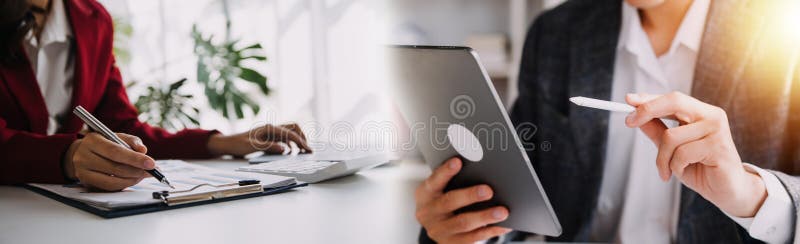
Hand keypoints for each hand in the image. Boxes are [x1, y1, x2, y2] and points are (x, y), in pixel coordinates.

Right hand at [63, 133, 154, 190]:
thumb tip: (143, 150)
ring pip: (113, 181)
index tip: (152, 163)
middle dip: (137, 171)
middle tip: (152, 171)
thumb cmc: (103, 143)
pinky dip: (124, 185)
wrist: (81, 152)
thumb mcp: (116, 136)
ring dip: (133, 179)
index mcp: (92, 141)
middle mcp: (84, 156)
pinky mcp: (86, 183)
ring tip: (144, 175)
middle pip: (115, 168)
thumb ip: (131, 141)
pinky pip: (109, 187)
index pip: (115, 151)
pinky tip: (133, 179)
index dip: (135, 159)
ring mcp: (83, 171)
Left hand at [207, 123, 311, 156]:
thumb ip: (269, 147)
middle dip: (302, 137)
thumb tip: (284, 149)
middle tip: (307, 150)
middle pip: (294, 128)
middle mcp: (272, 127)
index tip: (307, 150)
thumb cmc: (239, 144)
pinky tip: (291, 151)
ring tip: (302, 152)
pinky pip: (285, 137)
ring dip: (298, 140)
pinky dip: (291, 143)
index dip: (300, 141)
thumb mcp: (253, 147)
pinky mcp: (270, 136)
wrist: (229, 143)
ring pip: (290, 132)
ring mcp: (271, 131)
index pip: (290, 133)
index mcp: (269, 128)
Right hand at [414, 157, 511, 242]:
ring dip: (484, 217)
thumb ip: (453, 180)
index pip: (434, 180)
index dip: (445, 171)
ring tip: (502, 211)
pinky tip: (503, 225)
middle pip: (449, 202)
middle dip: (470, 195)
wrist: (436, 226)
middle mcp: (428, 213)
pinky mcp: (451, 243)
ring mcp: (439, 230)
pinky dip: (490, 230)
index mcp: (425, 194)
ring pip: (463, 223)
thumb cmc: (443, 199)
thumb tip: (480, 168)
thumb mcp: (441, 189)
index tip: (457, 162)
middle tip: (488, 191)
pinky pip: (473, 237)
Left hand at [625, 92, 766, 216]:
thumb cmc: (700, 168)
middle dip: (647, 110)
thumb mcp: (673, 149)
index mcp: (702, 112)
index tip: (628, 100)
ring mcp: (717, 130)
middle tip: (628, 122)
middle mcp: (712, 116)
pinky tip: (682, 172)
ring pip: (671, 136)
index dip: (649, 99)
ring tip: (667, 170)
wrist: (726, 191)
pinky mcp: (718, 147)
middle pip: (674, 101)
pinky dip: (674, 166)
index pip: (673, 98)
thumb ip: (658, 131)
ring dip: (662, 158)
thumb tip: (636, 116)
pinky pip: (682, 154)